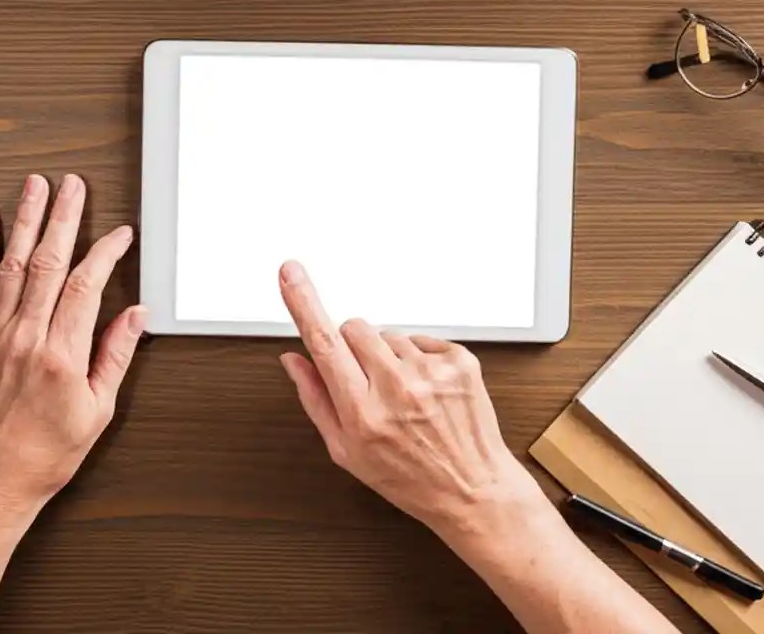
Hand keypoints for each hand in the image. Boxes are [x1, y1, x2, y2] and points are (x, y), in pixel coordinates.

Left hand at [0, 173, 145, 526]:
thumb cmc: (45, 453)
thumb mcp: (97, 410)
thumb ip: (115, 355)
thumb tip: (136, 316)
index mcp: (60, 355)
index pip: (85, 286)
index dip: (105, 253)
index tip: (119, 235)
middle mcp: (24, 337)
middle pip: (47, 261)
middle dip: (63, 218)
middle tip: (72, 185)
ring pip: (12, 264)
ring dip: (25, 220)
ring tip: (34, 187)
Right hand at [277, 261, 543, 541]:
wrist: (472, 489)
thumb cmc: (409, 477)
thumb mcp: (346, 452)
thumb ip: (315, 400)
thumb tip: (293, 360)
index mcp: (363, 412)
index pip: (324, 344)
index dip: (303, 303)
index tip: (291, 273)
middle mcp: (397, 388)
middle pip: (355, 329)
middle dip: (352, 347)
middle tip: (365, 381)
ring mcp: (432, 372)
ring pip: (388, 334)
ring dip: (388, 356)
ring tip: (404, 395)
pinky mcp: (460, 361)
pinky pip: (421, 338)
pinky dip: (418, 359)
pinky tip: (425, 390)